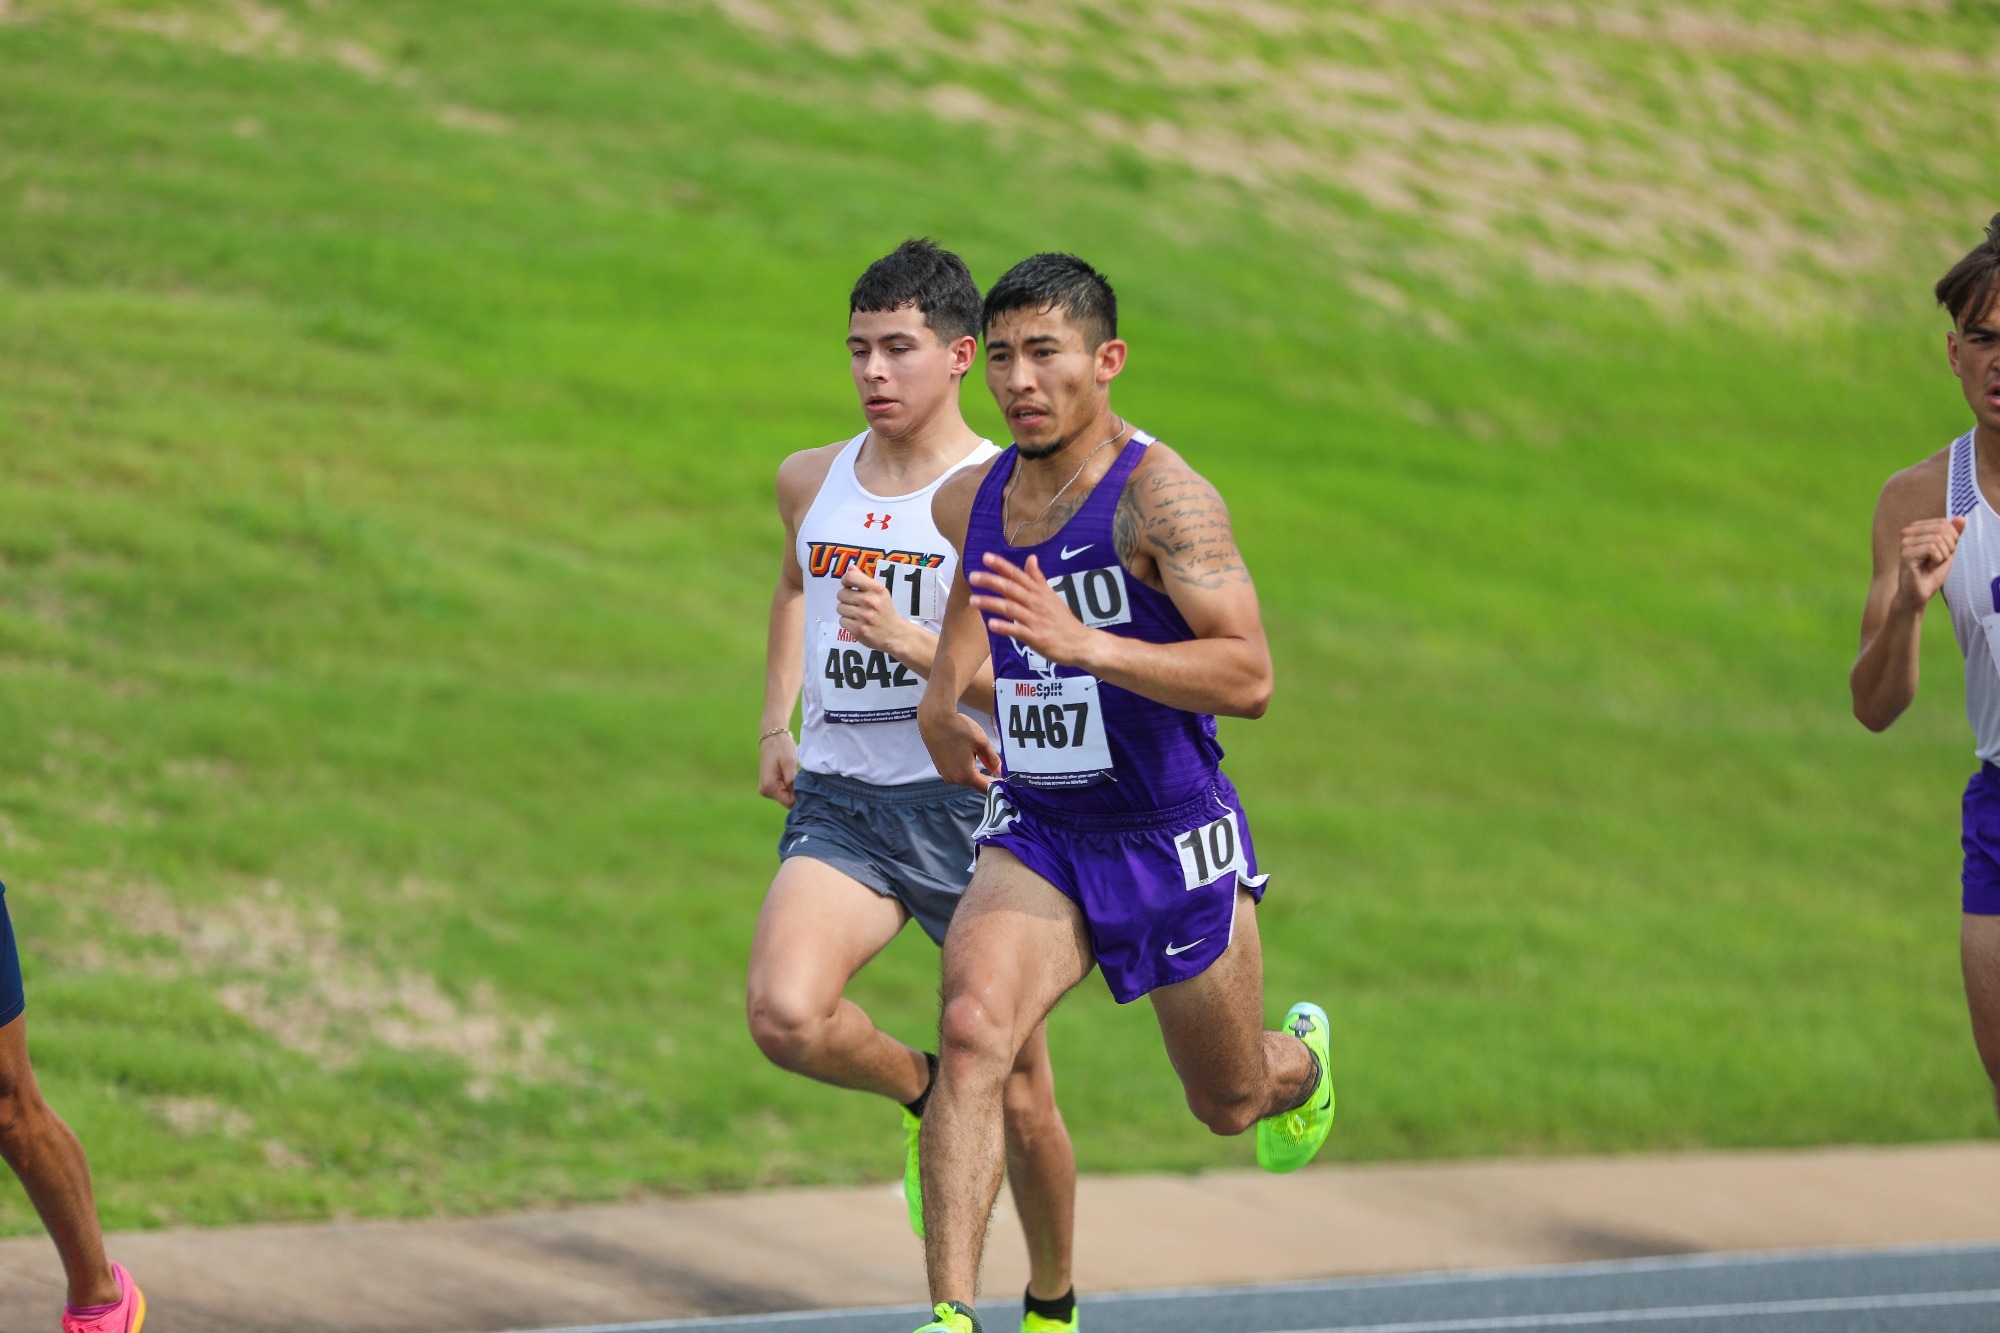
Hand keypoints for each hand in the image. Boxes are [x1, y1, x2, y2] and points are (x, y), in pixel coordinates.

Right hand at [758, 732, 797, 806]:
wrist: (773, 737)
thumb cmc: (782, 748)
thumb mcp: (789, 764)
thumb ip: (793, 782)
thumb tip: (800, 797)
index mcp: (769, 787)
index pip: (789, 803)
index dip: (800, 797)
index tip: (806, 786)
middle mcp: (765, 791)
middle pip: (788, 800)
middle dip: (797, 792)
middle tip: (802, 779)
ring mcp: (767, 788)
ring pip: (787, 796)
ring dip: (794, 788)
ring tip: (796, 775)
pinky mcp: (770, 784)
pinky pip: (784, 791)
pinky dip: (790, 785)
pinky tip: (793, 775)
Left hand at [837, 568, 912, 654]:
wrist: (894, 633)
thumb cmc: (885, 610)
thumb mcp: (879, 592)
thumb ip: (863, 579)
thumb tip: (850, 568)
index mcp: (876, 589)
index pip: (850, 577)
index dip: (846, 581)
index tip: (849, 586)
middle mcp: (869, 601)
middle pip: (841, 594)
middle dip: (846, 598)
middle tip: (855, 603)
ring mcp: (863, 616)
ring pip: (840, 608)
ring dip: (846, 611)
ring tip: (857, 614)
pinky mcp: (858, 629)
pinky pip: (842, 621)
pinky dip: (847, 622)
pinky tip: (857, 623)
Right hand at [919, 704, 999, 790]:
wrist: (934, 718)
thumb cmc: (958, 728)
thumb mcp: (981, 743)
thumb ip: (992, 760)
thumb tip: (999, 771)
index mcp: (965, 775)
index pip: (986, 788)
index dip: (998, 786)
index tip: (1008, 784)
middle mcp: (953, 779)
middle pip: (976, 784)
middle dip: (988, 780)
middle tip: (1001, 773)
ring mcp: (944, 773)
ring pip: (966, 778)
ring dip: (977, 774)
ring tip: (988, 766)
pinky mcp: (940, 767)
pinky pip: (957, 772)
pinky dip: (966, 769)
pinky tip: (970, 758)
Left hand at [967, 552, 1098, 668]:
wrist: (1081, 643)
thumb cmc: (1063, 620)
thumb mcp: (1052, 596)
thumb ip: (1038, 578)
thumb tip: (1031, 558)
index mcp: (1039, 592)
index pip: (1018, 575)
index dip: (1001, 566)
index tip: (985, 557)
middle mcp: (1036, 603)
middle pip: (1011, 588)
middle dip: (991, 581)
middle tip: (972, 576)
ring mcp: (1036, 620)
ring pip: (1010, 608)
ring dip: (991, 603)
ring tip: (973, 601)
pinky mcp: (1036, 638)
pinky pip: (1018, 631)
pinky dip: (1005, 627)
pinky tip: (992, 624)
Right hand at [1895, 515, 1966, 612]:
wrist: (1919, 593)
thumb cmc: (1931, 572)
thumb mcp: (1948, 550)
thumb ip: (1954, 533)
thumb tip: (1961, 517)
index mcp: (1916, 528)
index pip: (1943, 522)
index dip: (1952, 538)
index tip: (1942, 552)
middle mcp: (1907, 532)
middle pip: (1941, 528)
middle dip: (1948, 546)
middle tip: (1938, 560)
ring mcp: (1905, 542)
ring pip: (1938, 539)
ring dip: (1942, 555)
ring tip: (1932, 564)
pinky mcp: (1906, 553)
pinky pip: (1932, 549)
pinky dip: (1937, 560)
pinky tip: (1928, 567)